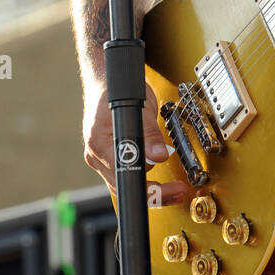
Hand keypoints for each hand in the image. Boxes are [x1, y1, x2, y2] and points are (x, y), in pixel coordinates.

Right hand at [83, 80, 191, 205]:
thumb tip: (159, 155)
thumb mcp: (140, 106)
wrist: (105, 83)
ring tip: (173, 188)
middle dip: (155, 192)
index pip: (126, 175)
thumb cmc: (116, 91)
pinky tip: (158, 180)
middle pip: (125, 185)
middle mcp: (97, 155)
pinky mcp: (109, 159)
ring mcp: (101, 159)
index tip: (171, 189)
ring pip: (125, 184)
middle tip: (178, 190)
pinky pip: (125, 175)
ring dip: (150, 188)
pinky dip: (142, 179)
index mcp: (100, 143)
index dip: (151, 187)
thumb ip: (149, 133)